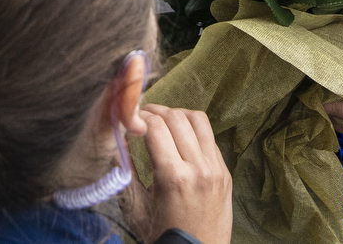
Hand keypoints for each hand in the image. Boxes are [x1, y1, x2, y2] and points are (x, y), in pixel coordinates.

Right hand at [134, 106, 232, 243]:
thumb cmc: (162, 237)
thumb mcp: (137, 208)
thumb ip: (125, 171)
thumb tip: (117, 140)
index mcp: (174, 178)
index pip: (155, 127)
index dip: (139, 117)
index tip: (130, 119)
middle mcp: (199, 169)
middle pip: (176, 118)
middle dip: (155, 111)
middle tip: (142, 117)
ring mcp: (216, 170)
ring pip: (198, 120)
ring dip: (177, 115)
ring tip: (163, 122)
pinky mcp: (225, 173)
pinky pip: (210, 138)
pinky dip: (193, 131)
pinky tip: (180, 139)